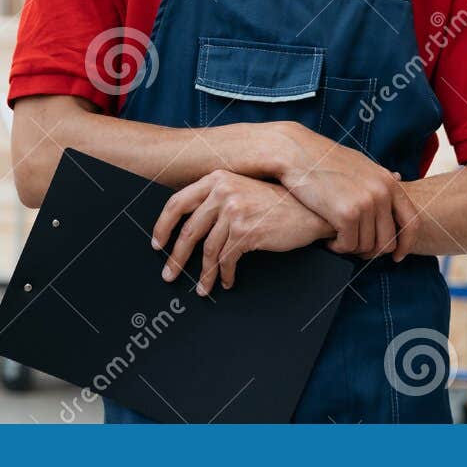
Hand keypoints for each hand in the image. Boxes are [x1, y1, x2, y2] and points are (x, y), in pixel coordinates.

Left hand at [151, 171, 333, 294]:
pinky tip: (225, 281)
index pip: (177, 202)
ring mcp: (233, 210)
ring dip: (203, 274)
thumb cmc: (276, 203)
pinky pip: (226, 259)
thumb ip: (217, 200)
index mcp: (216, 179)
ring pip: (207, 250)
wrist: (308, 210)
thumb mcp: (242, 190)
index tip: (157, 244)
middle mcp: (222, 191)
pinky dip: (224, 275)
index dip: (163, 226)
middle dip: (176, 258)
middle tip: (169, 274)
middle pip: (188, 230)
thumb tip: (190, 228)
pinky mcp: (245, 231)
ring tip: (201, 288)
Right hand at [267, 121, 420, 261]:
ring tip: (336, 239)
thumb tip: (398, 178)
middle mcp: (382, 193)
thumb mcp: (361, 164)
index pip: (411, 222)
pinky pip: (348, 246)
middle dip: (372, 252)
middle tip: (356, 251)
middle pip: (388, 241)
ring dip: (351, 248)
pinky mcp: (346, 214)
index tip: (396, 256)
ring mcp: (365, 204)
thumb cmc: (325, 159)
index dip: (405, 244)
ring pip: (366, 246)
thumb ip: (379, 177)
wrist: (296, 153)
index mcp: (388, 182)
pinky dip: (337, 248)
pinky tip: (327, 240)